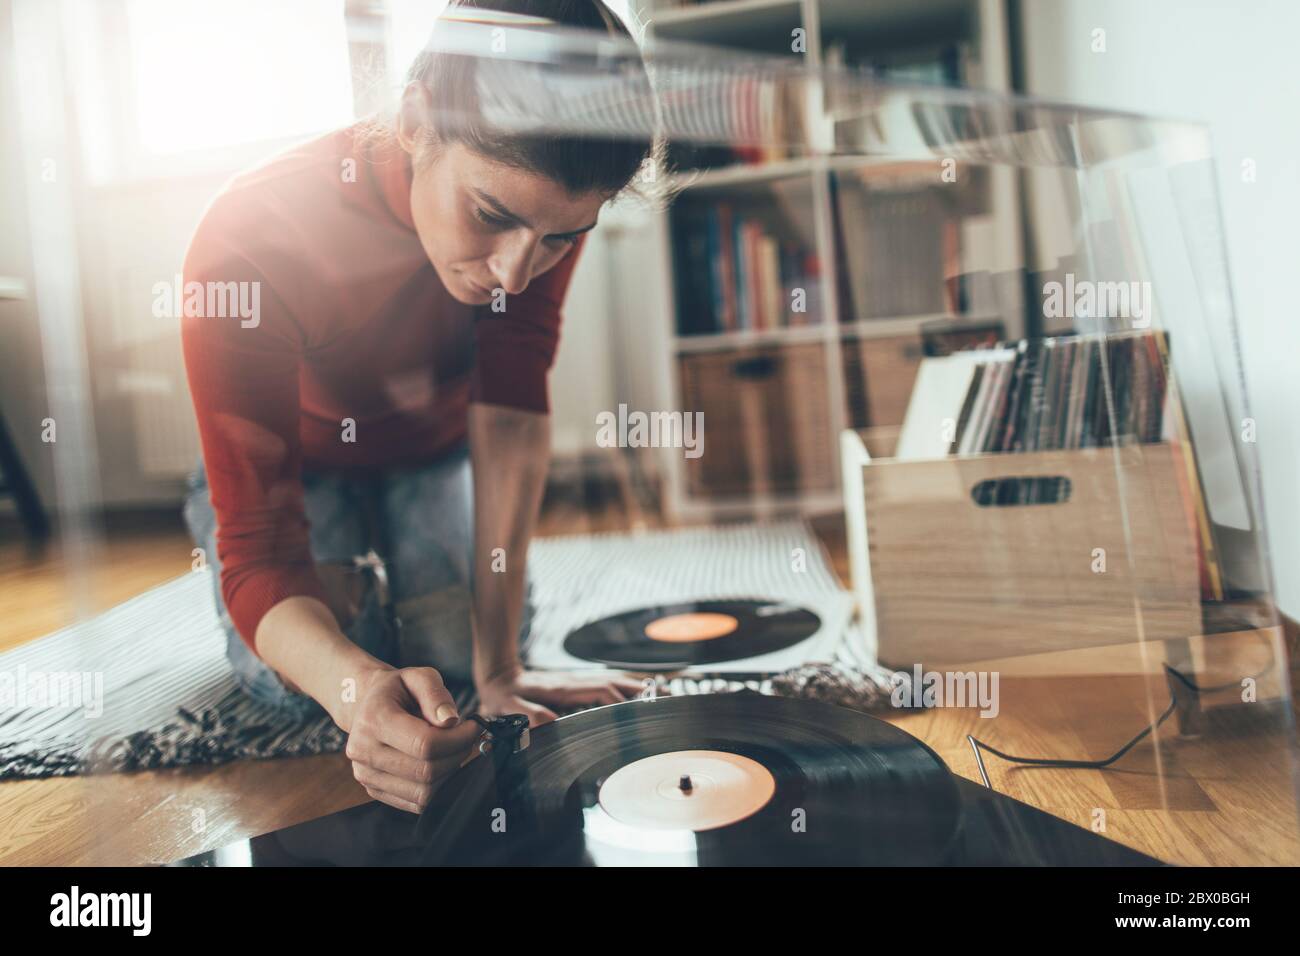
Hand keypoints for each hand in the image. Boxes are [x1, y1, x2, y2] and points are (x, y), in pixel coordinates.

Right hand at [344, 666, 480, 813]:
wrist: (367, 705)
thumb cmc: (398, 690)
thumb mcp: (418, 676)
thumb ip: (436, 694)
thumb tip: (450, 722)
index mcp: (373, 719)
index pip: (425, 744)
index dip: (458, 739)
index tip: (474, 726)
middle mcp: (363, 751)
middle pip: (426, 771)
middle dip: (457, 755)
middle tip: (466, 738)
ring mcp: (366, 775)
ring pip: (423, 792)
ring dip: (448, 773)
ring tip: (451, 749)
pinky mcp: (374, 790)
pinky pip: (416, 802)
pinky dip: (436, 786)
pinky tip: (439, 763)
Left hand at [476, 664, 646, 726]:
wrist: (498, 676)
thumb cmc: (503, 696)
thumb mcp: (509, 708)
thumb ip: (527, 715)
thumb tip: (550, 723)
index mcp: (563, 689)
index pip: (601, 691)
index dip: (620, 700)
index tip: (638, 711)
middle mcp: (574, 682)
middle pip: (615, 683)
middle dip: (640, 690)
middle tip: (666, 697)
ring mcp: (576, 682)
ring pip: (612, 681)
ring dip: (636, 686)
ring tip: (660, 692)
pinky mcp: (575, 685)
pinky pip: (605, 683)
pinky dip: (624, 686)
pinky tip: (634, 691)